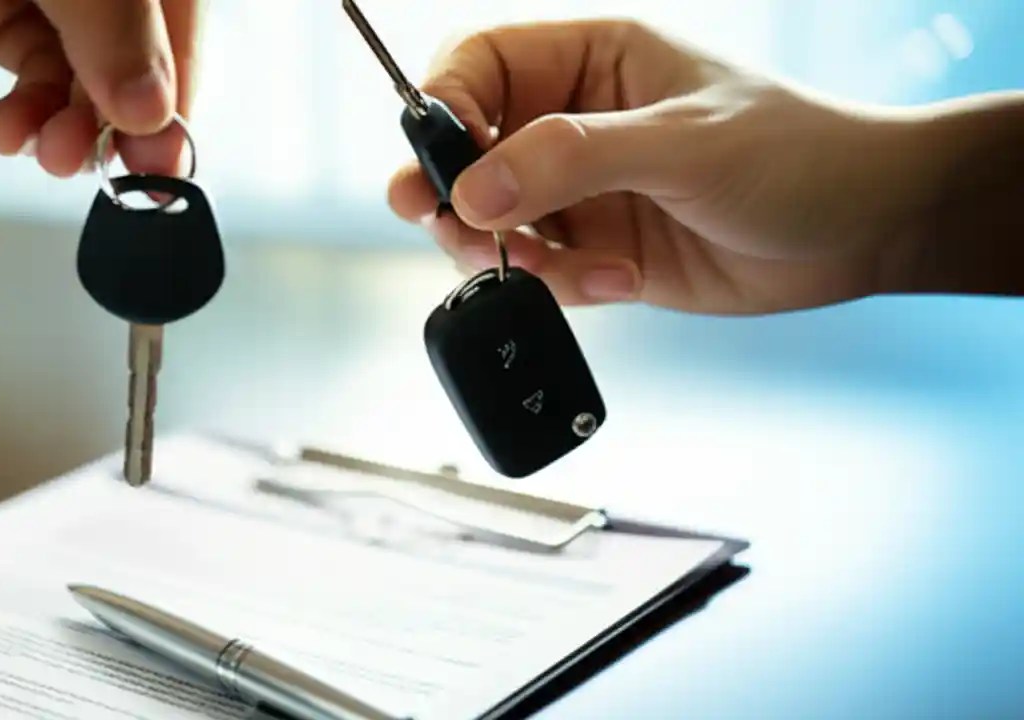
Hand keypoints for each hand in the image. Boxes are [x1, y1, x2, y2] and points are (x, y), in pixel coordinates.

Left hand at [0, 0, 202, 176]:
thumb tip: (155, 109)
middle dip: (128, 113)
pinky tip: (12, 132)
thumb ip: (110, 21)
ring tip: (54, 155)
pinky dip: (31, 117)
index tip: (166, 143)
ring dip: (77, 127)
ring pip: (89, 71)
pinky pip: (35, 77)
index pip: (181, 10)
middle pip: (142, 46)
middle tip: (126, 171)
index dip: (182, 77)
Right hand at [388, 20, 939, 314]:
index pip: (479, 63)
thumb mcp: (682, 143)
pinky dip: (560, 286)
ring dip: (509, 253)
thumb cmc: (799, 152)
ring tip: (558, 269)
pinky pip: (540, 270)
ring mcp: (584, 189)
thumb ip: (571, 159)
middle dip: (454, 194)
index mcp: (591, 59)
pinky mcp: (599, 249)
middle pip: (468, 149)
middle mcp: (575, 121)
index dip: (444, 107)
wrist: (865, 232)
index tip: (438, 163)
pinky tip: (619, 280)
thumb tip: (473, 189)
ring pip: (493, 220)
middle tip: (458, 229)